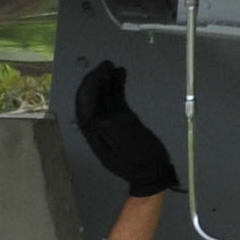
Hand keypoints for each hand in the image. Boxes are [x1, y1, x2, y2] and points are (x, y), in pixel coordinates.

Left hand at [75, 61, 180, 198]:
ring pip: (101, 97)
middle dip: (95, 79)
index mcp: (96, 134)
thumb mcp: (130, 149)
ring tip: (113, 66)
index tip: (101, 71)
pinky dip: (116, 87)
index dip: (91, 86)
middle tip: (106, 64)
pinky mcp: (120, 121)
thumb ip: (115, 133)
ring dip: (105, 80)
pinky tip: (121, 75)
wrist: (153, 175)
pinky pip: (114, 100)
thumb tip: (101, 117)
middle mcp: (98, 127)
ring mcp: (108, 123)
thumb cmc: (143, 164)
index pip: (86, 105)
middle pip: (90, 99)